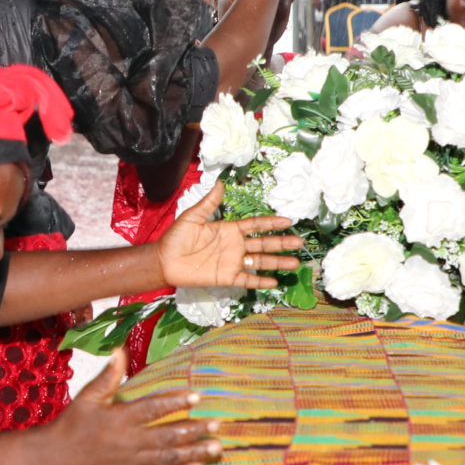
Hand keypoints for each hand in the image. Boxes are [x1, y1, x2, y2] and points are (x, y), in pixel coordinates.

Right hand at [41, 361, 219, 464]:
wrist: (57, 458)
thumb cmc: (73, 423)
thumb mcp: (88, 397)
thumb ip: (108, 376)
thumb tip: (119, 349)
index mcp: (119, 419)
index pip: (152, 409)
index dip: (175, 402)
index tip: (196, 396)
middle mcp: (128, 442)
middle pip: (167, 436)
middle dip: (194, 430)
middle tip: (216, 424)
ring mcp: (131, 462)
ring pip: (168, 458)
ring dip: (194, 453)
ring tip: (216, 448)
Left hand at [155, 181, 301, 288]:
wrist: (164, 261)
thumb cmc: (176, 238)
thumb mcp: (192, 217)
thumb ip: (208, 203)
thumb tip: (220, 183)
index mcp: (229, 229)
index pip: (255, 225)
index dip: (271, 223)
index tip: (288, 221)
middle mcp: (235, 246)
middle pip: (263, 243)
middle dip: (281, 243)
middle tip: (300, 242)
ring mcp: (232, 262)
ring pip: (260, 262)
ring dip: (277, 262)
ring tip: (295, 263)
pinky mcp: (227, 277)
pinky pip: (247, 279)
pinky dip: (260, 281)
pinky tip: (274, 282)